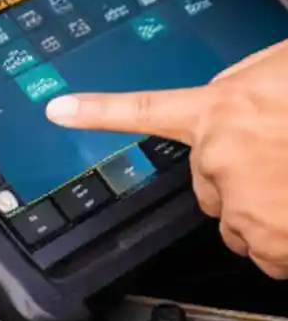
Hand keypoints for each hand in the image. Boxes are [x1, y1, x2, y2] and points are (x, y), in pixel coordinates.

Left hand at [45, 41, 287, 277]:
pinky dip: (286, 240)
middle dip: (237, 175)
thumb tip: (229, 100)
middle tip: (282, 158)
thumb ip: (244, 89)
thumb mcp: (280, 70)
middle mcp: (219, 155)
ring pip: (236, 219)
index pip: (144, 108)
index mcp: (219, 108)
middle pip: (206, 180)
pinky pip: (267, 251)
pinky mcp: (271, 240)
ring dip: (264, 210)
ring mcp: (243, 201)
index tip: (57, 109)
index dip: (96, 110)